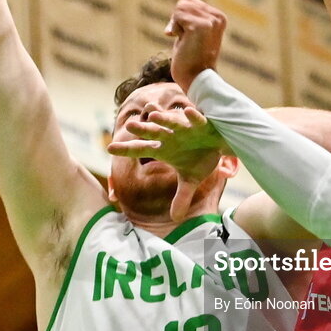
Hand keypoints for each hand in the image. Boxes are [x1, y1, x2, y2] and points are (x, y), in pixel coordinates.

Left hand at [106, 103, 221, 221]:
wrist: (221, 145)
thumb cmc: (202, 158)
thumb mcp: (191, 179)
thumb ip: (182, 196)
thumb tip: (175, 219)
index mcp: (165, 149)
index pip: (142, 149)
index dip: (127, 149)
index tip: (109, 148)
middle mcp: (171, 136)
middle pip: (154, 132)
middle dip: (143, 129)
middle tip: (129, 125)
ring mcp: (186, 128)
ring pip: (172, 122)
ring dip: (164, 118)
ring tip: (152, 114)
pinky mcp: (202, 124)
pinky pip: (197, 119)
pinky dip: (193, 116)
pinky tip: (186, 111)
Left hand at [165, 0, 226, 91]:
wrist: (196, 78)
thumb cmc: (191, 58)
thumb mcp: (194, 33)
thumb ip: (191, 18)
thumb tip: (181, 3)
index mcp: (219, 17)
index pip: (190, 2)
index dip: (181, 18)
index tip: (187, 36)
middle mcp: (217, 17)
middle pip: (184, 2)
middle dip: (177, 20)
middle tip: (185, 39)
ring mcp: (210, 21)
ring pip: (179, 7)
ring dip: (176, 25)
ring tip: (186, 41)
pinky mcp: (200, 27)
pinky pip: (177, 15)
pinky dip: (175, 29)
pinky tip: (183, 42)